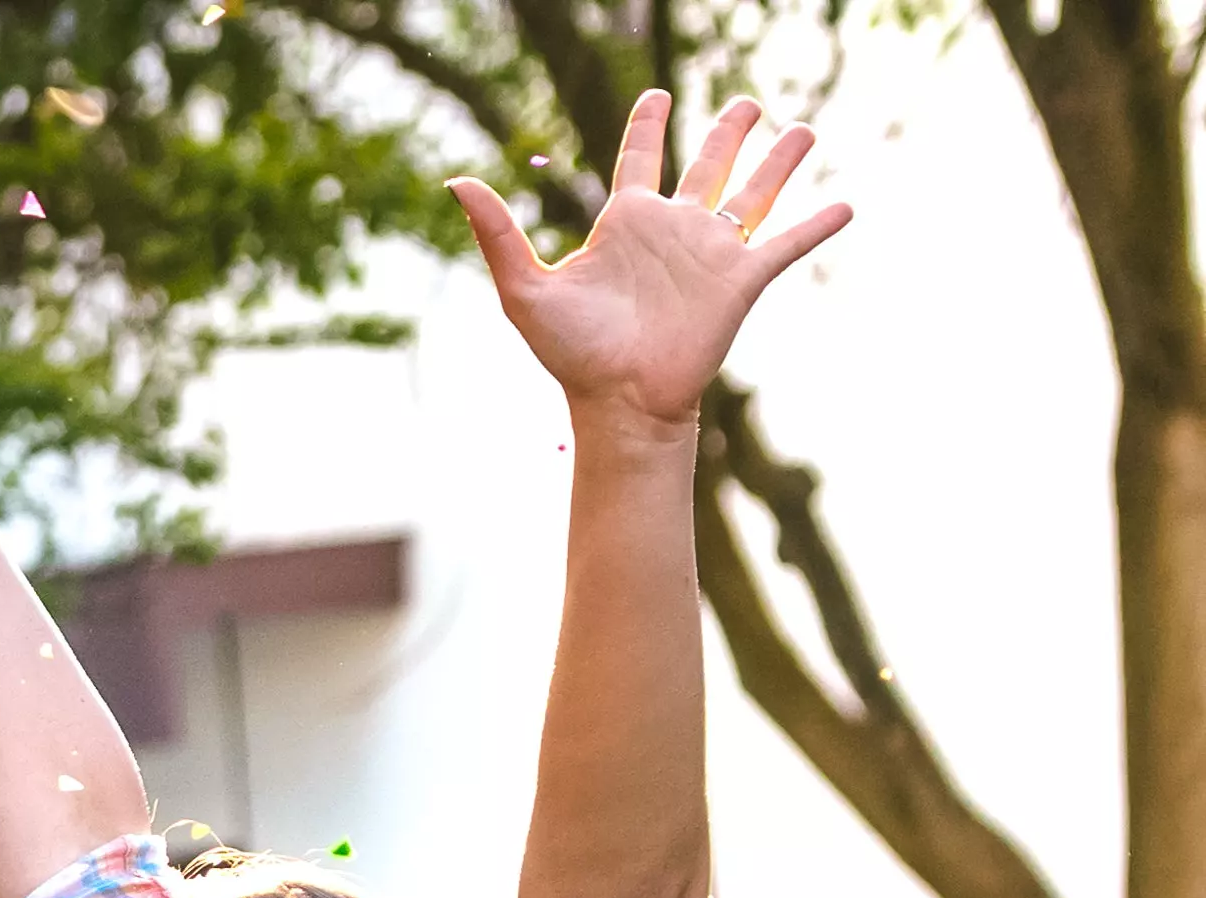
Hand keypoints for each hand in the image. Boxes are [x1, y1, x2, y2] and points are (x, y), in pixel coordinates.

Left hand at [458, 92, 849, 440]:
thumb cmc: (570, 351)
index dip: (647, 126)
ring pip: (753, 193)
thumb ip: (498, 232)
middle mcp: (673, 231)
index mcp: (626, 225)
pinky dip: (816, 225)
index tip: (657, 95)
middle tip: (747, 102)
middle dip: (728, 132)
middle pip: (708, 165)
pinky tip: (845, 204)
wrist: (618, 399)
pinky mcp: (742, 280)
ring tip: (803, 130)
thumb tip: (455, 181)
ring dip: (780, 161)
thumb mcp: (525, 286)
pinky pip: (786, 243)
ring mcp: (711, 253)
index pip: (639, 159)